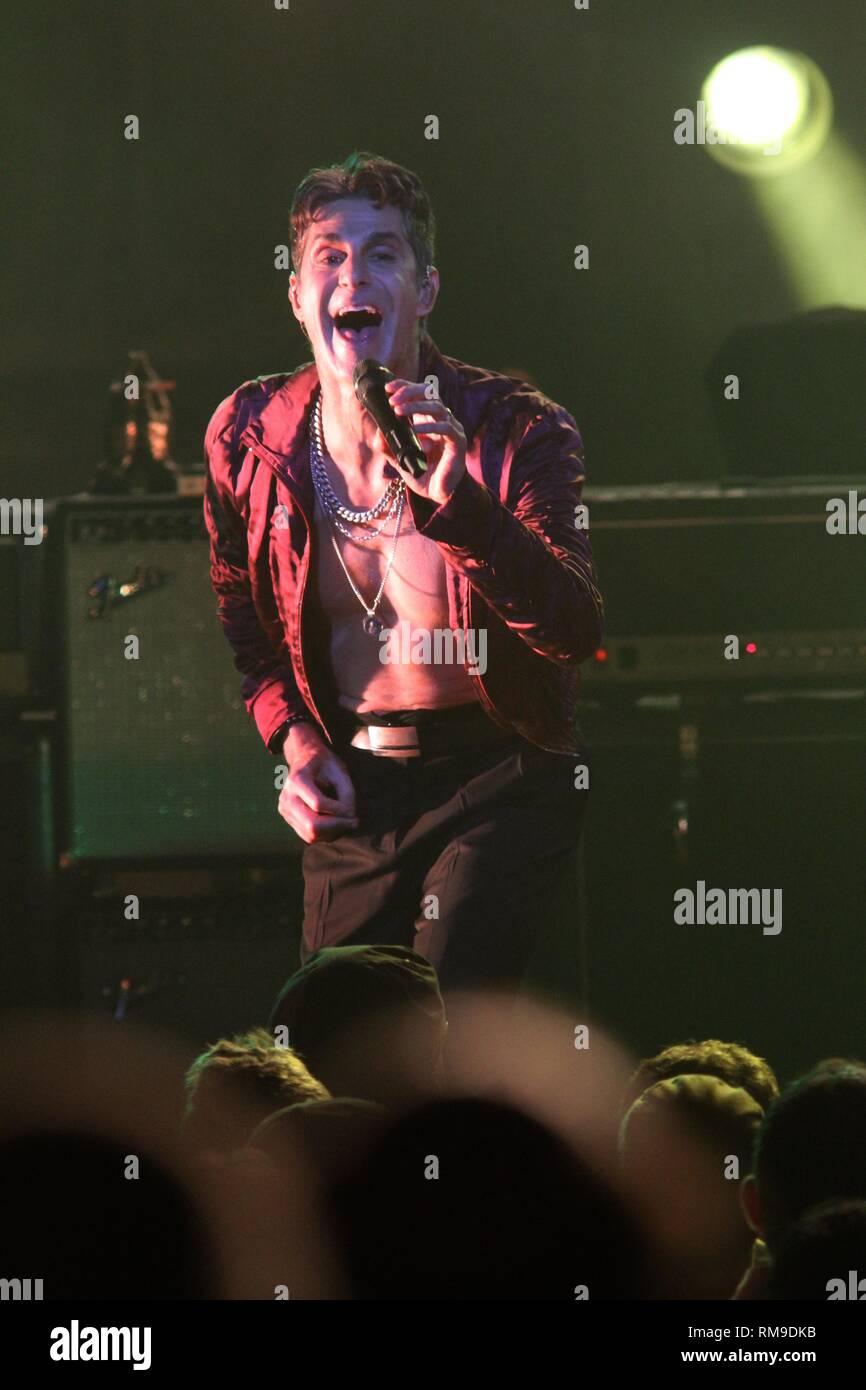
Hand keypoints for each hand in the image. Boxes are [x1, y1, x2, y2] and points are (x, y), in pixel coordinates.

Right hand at [277, 725, 358, 842]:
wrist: (305, 759)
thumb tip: (348, 817)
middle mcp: (287, 797)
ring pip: (310, 835)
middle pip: (312, 825)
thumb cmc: (325, 764)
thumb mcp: (340, 771)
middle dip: (337, 827)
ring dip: (333, 833)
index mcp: (297, 779)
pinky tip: (336, 823)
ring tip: (346, 821)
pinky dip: (325, 835)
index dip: (339, 809)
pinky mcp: (289, 819)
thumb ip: (347, 793)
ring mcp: (285, 810)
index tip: (353, 808)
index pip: (318, 804)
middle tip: (354, 822)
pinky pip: (308, 836)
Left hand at [381, 378, 465, 504]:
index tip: (387, 388)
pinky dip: (430, 426)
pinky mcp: (457, 442)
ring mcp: (451, 429)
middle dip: (409, 391)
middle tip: (391, 399)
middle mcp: (441, 420)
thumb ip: (388, 446)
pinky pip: (446, 428)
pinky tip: (415, 430)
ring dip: (416, 405)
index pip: (419, 393)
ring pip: (437, 407)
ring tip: (398, 411)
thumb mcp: (399, 458)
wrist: (437, 494)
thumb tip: (378, 432)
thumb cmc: (421, 473)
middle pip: (429, 393)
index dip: (405, 386)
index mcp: (428, 418)